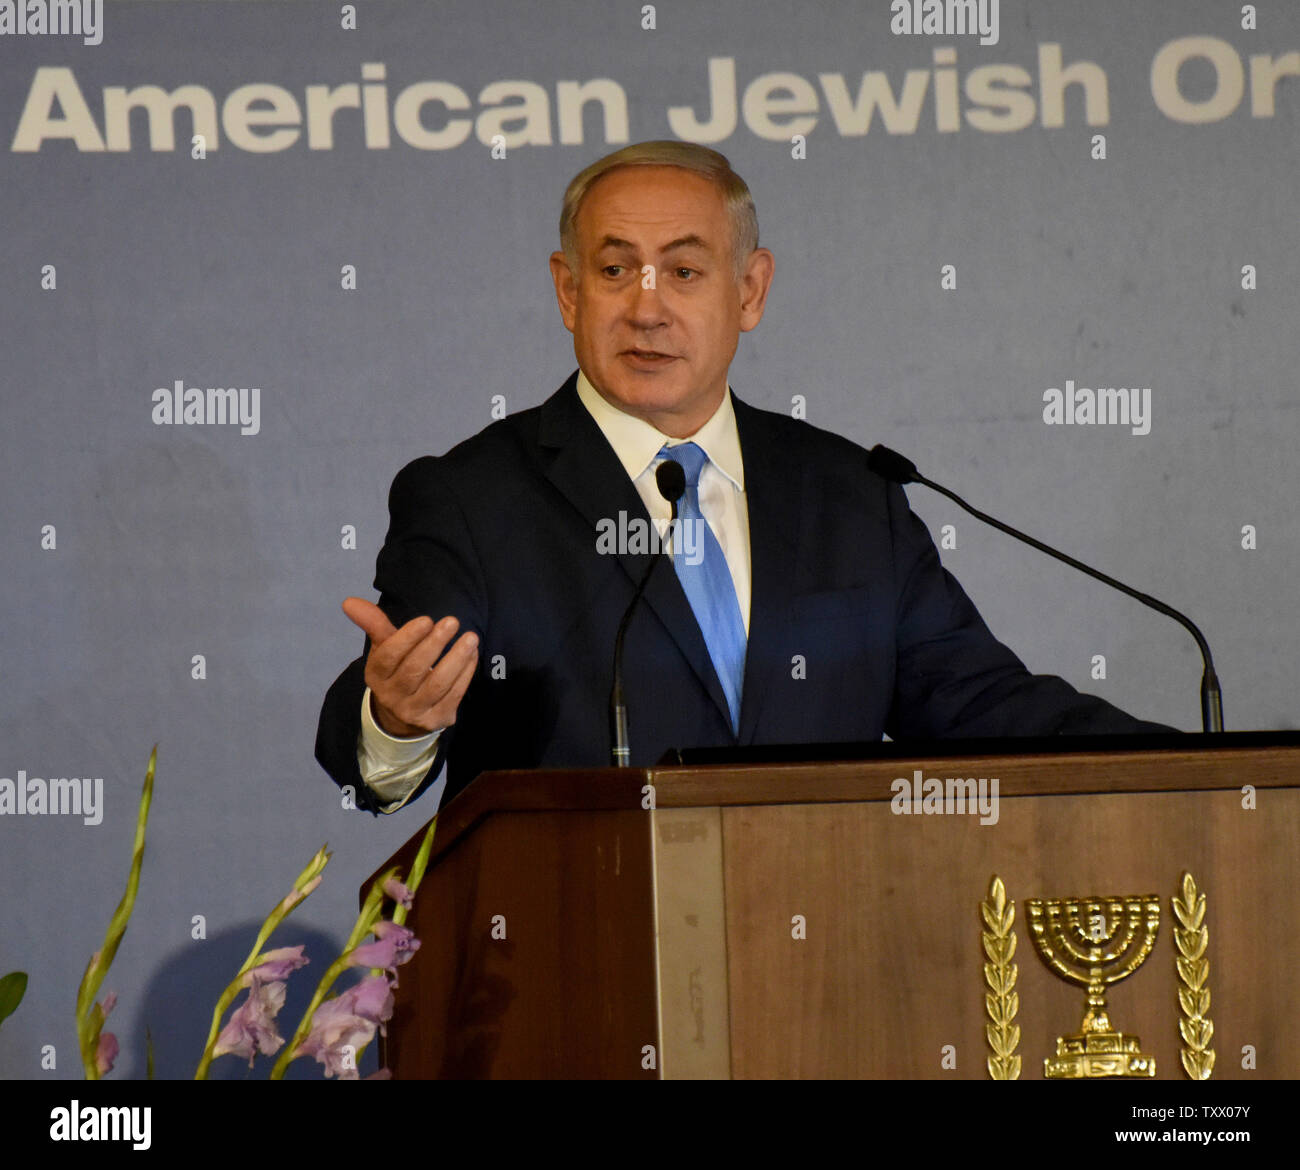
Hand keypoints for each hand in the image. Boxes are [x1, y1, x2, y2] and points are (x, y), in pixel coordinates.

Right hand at [342, 597, 478, 737]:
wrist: (402, 716)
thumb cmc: (396, 671)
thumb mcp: (383, 648)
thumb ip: (373, 624)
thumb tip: (349, 602)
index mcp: (376, 676)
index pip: (388, 657)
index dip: (407, 639)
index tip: (426, 620)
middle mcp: (391, 696)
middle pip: (413, 670)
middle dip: (434, 644)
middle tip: (452, 622)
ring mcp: (414, 711)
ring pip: (437, 685)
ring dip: (456, 659)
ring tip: (470, 638)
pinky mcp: (436, 720)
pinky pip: (454, 695)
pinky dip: (466, 673)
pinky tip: (472, 654)